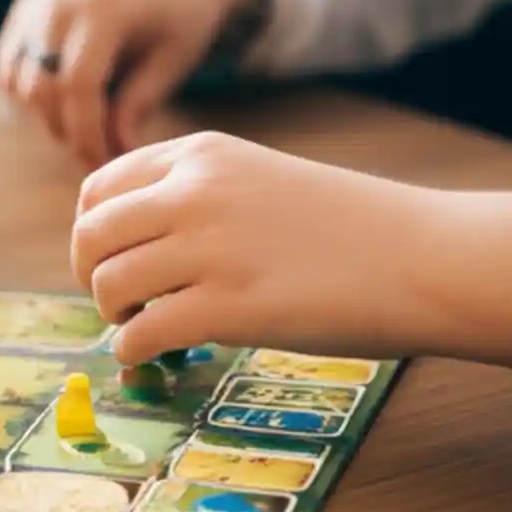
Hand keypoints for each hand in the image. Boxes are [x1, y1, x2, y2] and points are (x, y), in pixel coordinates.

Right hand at [0, 0, 262, 166]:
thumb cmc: (181, 21)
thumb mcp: (171, 64)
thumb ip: (137, 106)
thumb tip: (111, 154)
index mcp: (103, 8)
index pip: (78, 86)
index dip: (87, 135)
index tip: (104, 164)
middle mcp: (59, 0)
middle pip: (41, 89)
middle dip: (67, 131)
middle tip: (99, 152)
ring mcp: (36, 2)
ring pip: (19, 83)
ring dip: (47, 116)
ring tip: (89, 123)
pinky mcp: (24, 9)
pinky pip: (10, 67)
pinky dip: (30, 95)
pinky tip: (67, 103)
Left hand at [71, 132, 441, 363]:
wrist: (421, 257)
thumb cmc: (346, 226)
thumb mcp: (258, 178)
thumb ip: (195, 195)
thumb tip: (129, 244)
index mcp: (201, 154)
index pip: (99, 189)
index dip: (92, 233)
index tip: (112, 260)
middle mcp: (195, 192)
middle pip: (91, 236)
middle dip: (91, 275)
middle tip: (119, 302)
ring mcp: (210, 248)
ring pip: (108, 284)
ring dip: (113, 315)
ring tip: (144, 327)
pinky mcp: (228, 308)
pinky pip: (141, 334)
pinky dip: (134, 351)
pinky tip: (156, 356)